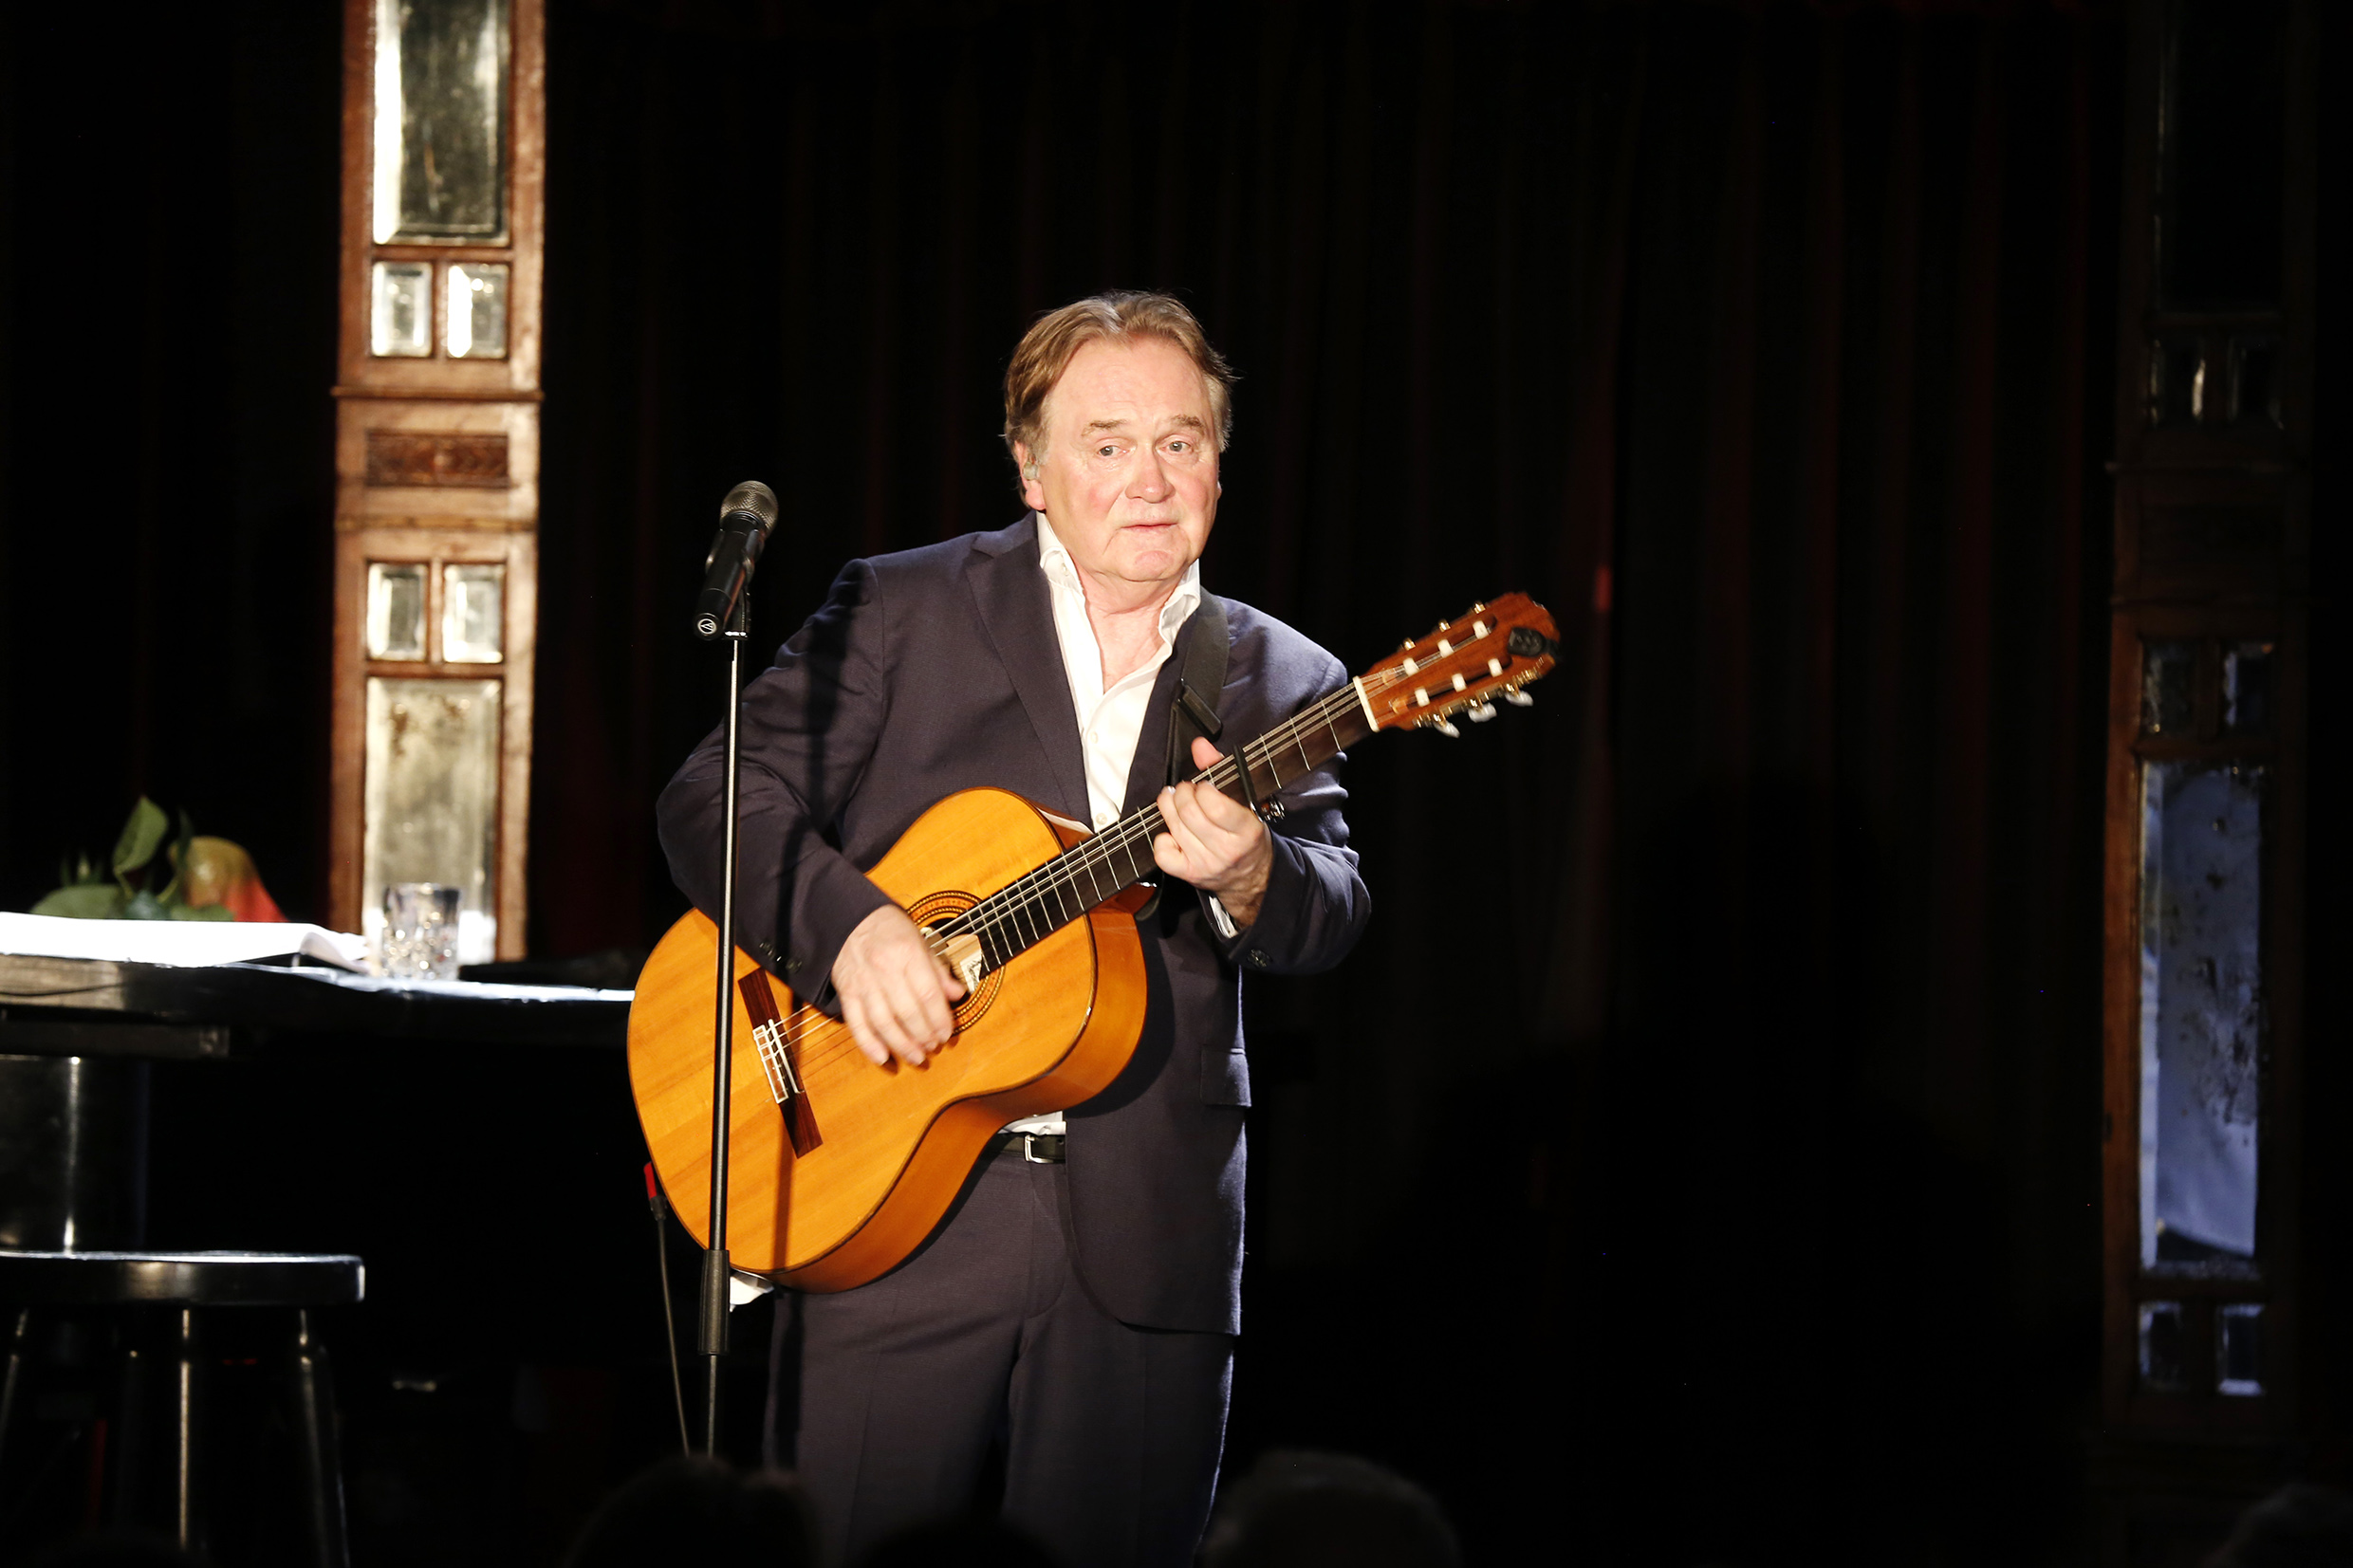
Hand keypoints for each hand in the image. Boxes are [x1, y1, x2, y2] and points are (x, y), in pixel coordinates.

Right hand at [830, 904, 966, 1067]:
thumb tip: (957, 994)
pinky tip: (883, 1057)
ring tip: (916, 1057)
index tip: (947, 1033)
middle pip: (906, 1011)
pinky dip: (868, 1043)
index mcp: (908, 953)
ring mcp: (864, 983)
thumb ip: (938, 970)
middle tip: (933, 1047)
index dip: (939, 1019)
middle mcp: (884, 969)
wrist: (850, 920)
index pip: (928, 993)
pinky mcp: (847, 992)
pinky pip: (856, 1023)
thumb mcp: (920, 940)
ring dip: (901, 1045)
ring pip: (883, 1022)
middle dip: (923, 1035)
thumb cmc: (891, 930)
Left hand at [1152, 736, 1273, 927]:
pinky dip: (1163, 838)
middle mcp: (1227, 850)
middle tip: (1185, 789)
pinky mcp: (1189, 874)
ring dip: (1169, 807)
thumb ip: (1221, 769)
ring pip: (1174, 829)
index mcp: (1247, 830)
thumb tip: (1199, 746)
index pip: (1216, 807)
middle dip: (1181, 793)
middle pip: (1189, 814)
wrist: (1252, 877)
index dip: (1203, 789)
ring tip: (1175, 801)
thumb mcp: (1245, 801)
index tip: (1204, 786)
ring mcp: (1206, 864)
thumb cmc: (1247, 835)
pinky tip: (1173, 831)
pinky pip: (1163, 853)